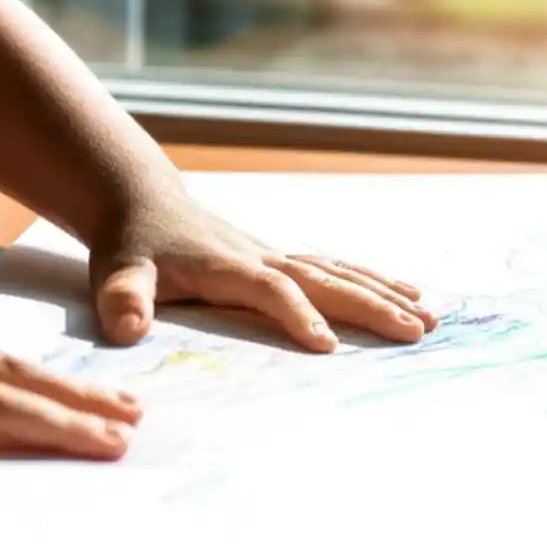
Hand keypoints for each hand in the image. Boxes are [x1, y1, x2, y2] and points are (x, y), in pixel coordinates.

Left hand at [89, 195, 436, 352]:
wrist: (142, 201)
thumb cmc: (131, 245)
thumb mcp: (117, 272)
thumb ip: (123, 299)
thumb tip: (128, 327)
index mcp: (226, 266)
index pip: (269, 289)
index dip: (296, 314)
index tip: (327, 345)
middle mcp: (261, 256)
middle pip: (323, 278)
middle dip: (368, 305)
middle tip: (414, 332)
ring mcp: (276, 255)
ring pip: (338, 271)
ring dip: (383, 293)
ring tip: (430, 318)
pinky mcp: (281, 258)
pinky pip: (335, 268)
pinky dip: (373, 280)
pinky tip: (407, 294)